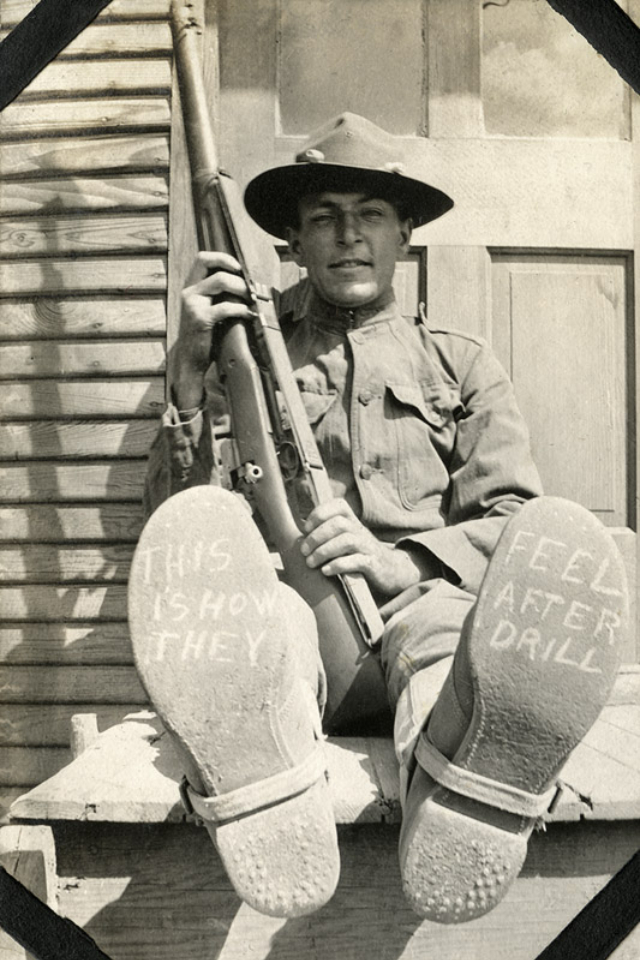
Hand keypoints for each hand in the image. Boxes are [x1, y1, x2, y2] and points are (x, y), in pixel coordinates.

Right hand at [172, 252, 254, 409]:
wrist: (191, 361)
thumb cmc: (205, 336)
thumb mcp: (209, 310)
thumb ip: (219, 296)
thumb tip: (246, 284)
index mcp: (191, 288)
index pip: (202, 258)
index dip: (222, 258)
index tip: (240, 268)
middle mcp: (188, 292)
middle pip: (209, 263)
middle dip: (234, 271)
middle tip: (249, 285)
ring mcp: (192, 304)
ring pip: (220, 281)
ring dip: (241, 288)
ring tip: (251, 299)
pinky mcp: (200, 319)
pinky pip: (225, 306)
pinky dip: (241, 309)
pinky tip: (249, 314)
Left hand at [300, 497, 430, 596]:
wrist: (390, 571)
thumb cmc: (359, 554)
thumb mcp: (346, 539)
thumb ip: (327, 534)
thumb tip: (296, 537)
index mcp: (353, 521)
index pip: (338, 505)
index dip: (320, 513)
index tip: (305, 528)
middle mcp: (361, 530)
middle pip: (338, 524)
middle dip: (317, 537)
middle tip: (304, 551)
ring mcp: (368, 547)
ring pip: (346, 541)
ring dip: (324, 552)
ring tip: (311, 563)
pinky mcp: (373, 564)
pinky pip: (356, 561)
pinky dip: (338, 565)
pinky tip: (326, 571)